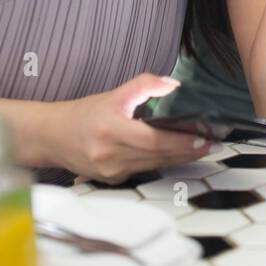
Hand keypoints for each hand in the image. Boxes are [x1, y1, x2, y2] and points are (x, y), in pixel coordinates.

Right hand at [48, 74, 209, 182]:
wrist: (52, 137)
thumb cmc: (84, 114)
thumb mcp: (114, 94)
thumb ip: (144, 85)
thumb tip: (173, 85)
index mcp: (110, 130)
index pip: (154, 139)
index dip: (182, 141)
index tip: (205, 137)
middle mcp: (110, 155)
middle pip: (159, 155)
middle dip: (189, 151)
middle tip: (213, 143)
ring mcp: (111, 171)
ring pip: (155, 165)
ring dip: (180, 158)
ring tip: (202, 148)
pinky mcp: (112, 180)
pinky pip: (144, 170)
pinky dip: (162, 162)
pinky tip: (178, 155)